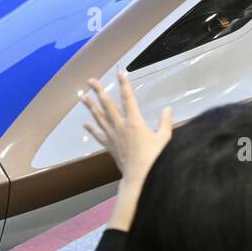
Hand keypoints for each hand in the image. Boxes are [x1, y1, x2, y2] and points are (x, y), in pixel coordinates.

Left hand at [82, 71, 172, 189]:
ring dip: (91, 106)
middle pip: (107, 105)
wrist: (139, 177)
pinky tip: (85, 125)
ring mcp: (113, 136)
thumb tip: (168, 109)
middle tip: (91, 81)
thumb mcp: (164, 138)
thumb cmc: (154, 157)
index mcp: (134, 121)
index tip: (120, 73)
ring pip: (99, 117)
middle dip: (99, 91)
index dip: (124, 85)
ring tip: (83, 96)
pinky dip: (92, 130)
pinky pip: (99, 135)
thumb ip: (165, 122)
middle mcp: (120, 126)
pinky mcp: (110, 146)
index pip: (128, 98)